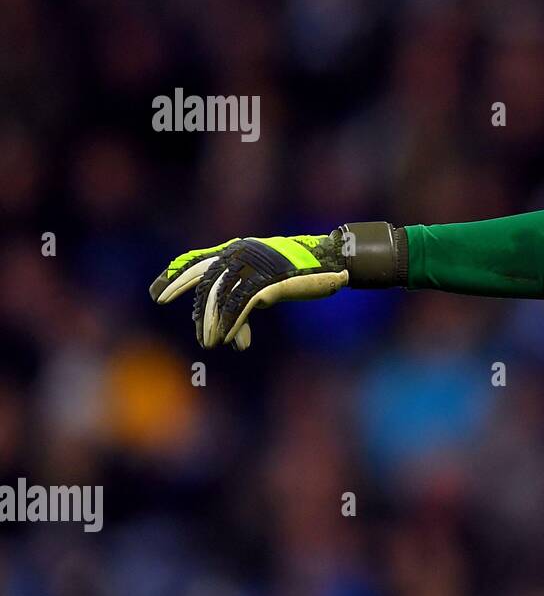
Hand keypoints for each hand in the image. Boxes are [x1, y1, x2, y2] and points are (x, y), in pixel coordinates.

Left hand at [150, 222, 405, 349]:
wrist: (334, 263)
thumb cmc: (304, 274)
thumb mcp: (269, 287)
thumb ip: (247, 304)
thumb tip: (234, 341)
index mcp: (237, 250)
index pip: (197, 261)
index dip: (175, 276)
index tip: (157, 294)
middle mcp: (240, 254)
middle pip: (206, 284)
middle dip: (199, 313)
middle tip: (201, 338)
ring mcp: (253, 267)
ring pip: (221, 298)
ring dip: (215, 325)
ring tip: (212, 345)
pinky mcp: (266, 281)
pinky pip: (241, 306)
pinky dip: (234, 325)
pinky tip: (232, 341)